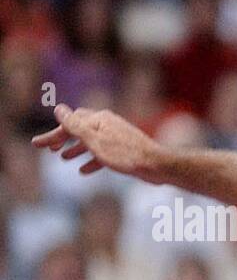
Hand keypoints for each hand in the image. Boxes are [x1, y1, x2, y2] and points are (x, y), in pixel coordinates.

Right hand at [31, 104, 164, 180]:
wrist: (156, 165)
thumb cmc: (125, 154)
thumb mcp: (94, 140)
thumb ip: (75, 125)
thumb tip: (58, 109)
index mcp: (98, 120)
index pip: (69, 123)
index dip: (53, 134)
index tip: (38, 145)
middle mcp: (107, 125)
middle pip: (79, 130)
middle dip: (63, 139)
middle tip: (49, 149)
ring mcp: (116, 137)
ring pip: (90, 142)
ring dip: (75, 149)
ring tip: (63, 158)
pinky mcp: (124, 150)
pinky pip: (103, 154)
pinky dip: (91, 160)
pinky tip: (83, 171)